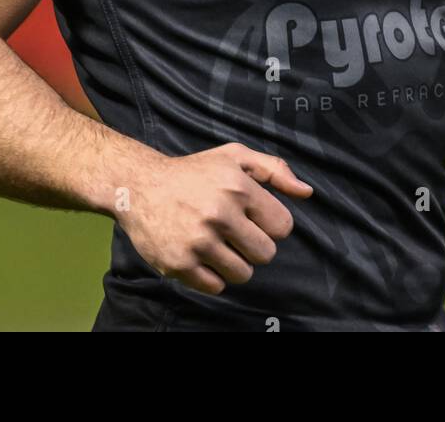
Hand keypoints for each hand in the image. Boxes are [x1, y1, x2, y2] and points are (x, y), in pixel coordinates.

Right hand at [116, 142, 313, 294]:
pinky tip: (200, 256)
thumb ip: (274, 170)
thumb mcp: (234, 157)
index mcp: (238, 187)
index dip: (270, 224)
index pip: (283, 226)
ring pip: (243, 274)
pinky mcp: (179, 264)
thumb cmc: (193, 171)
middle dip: (254, 246)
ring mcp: (198, 241)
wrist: (138, 186)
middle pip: (266, 254)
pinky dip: (211, 276)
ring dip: (234, 263)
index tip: (253, 218)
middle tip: (234, 233)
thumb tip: (307, 193)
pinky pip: (216, 287)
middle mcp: (220, 214)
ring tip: (216, 244)